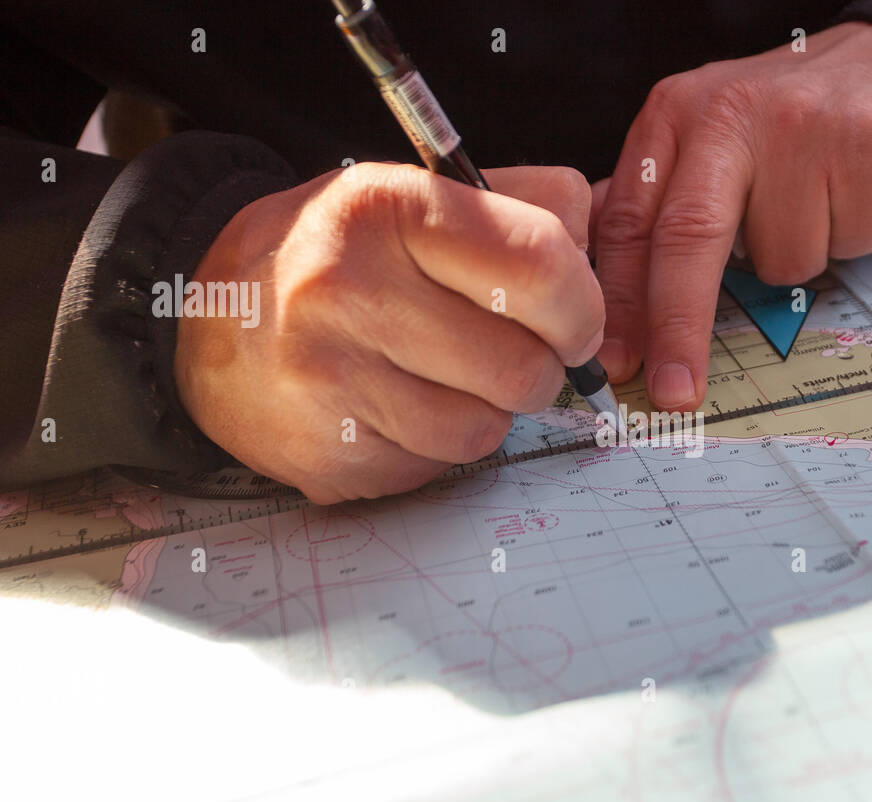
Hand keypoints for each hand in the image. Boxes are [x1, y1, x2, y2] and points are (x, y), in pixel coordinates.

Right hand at [176, 163, 602, 502]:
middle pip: (525, 367)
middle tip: (504, 351)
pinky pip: (438, 467)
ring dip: (487, 411)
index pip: (541, 265)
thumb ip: (523, 207)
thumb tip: (597, 250)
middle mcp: (349, 290)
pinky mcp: (327, 453)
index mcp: (387, 208)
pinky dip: (438, 446)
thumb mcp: (417, 197)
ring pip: (487, 429)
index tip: (571, 319)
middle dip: (537, 368)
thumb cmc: (338, 257)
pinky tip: (398, 409)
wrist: (209, 322)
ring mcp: (330, 380)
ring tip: (443, 377)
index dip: (581, 305)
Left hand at [591, 21, 871, 409]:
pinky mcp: (865, 147)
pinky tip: (848, 194)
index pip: (634, 222)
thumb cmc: (778, 121)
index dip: (621, 302)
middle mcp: (730, 115)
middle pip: (689, 240)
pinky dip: (849, 239)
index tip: (615, 361)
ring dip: (794, 260)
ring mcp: (801, 128)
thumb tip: (599, 290)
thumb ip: (655, 203)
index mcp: (676, 116)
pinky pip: (847, 245)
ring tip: (809, 206)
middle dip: (679, 327)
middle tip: (676, 389)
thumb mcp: (702, 140)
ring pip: (781, 260)